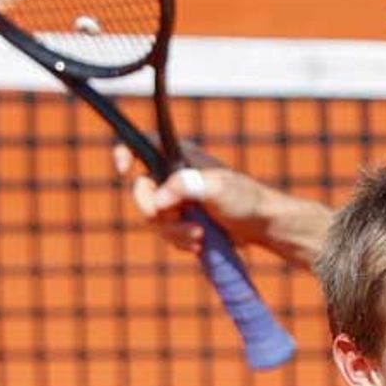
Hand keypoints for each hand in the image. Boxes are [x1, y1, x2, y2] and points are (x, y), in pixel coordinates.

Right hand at [118, 143, 265, 253]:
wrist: (261, 226)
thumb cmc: (246, 199)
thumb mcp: (217, 188)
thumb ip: (187, 186)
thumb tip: (160, 200)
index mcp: (179, 156)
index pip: (142, 144)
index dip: (125, 152)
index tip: (124, 169)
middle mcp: (173, 174)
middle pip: (141, 190)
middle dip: (156, 212)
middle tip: (177, 218)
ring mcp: (176, 199)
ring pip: (153, 217)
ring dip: (174, 231)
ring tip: (200, 235)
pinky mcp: (181, 220)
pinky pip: (166, 233)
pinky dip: (180, 240)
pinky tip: (201, 242)